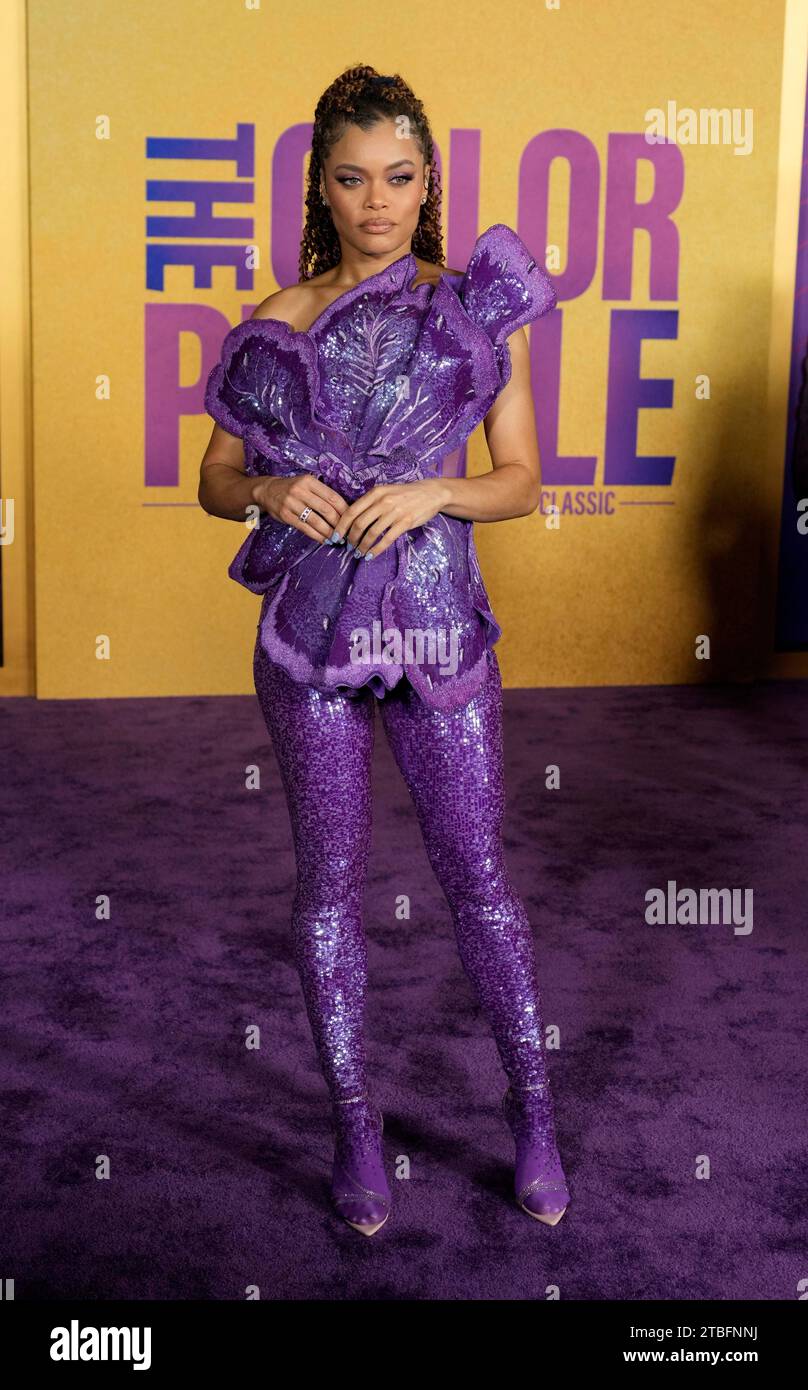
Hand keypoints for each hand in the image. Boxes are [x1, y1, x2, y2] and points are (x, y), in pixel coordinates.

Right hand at [251, 473, 347, 542]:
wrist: (268, 491)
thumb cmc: (293, 489)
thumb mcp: (307, 484)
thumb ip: (323, 494)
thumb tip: (345, 511)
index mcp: (310, 481)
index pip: (333, 497)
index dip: (345, 510)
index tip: (352, 520)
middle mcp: (300, 491)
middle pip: (326, 510)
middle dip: (338, 524)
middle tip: (345, 532)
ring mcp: (292, 503)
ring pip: (316, 521)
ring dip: (329, 532)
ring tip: (336, 538)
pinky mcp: (286, 515)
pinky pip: (305, 528)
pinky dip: (317, 536)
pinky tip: (324, 539)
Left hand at [333, 479, 450, 558]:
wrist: (431, 493)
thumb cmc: (405, 494)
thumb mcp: (385, 491)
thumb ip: (370, 502)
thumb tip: (352, 519)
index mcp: (375, 493)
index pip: (351, 511)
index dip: (341, 526)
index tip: (335, 537)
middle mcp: (383, 501)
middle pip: (359, 524)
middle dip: (350, 539)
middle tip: (348, 547)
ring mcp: (394, 512)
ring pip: (371, 533)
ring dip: (362, 546)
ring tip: (358, 552)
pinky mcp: (404, 522)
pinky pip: (386, 539)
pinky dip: (375, 550)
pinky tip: (370, 555)